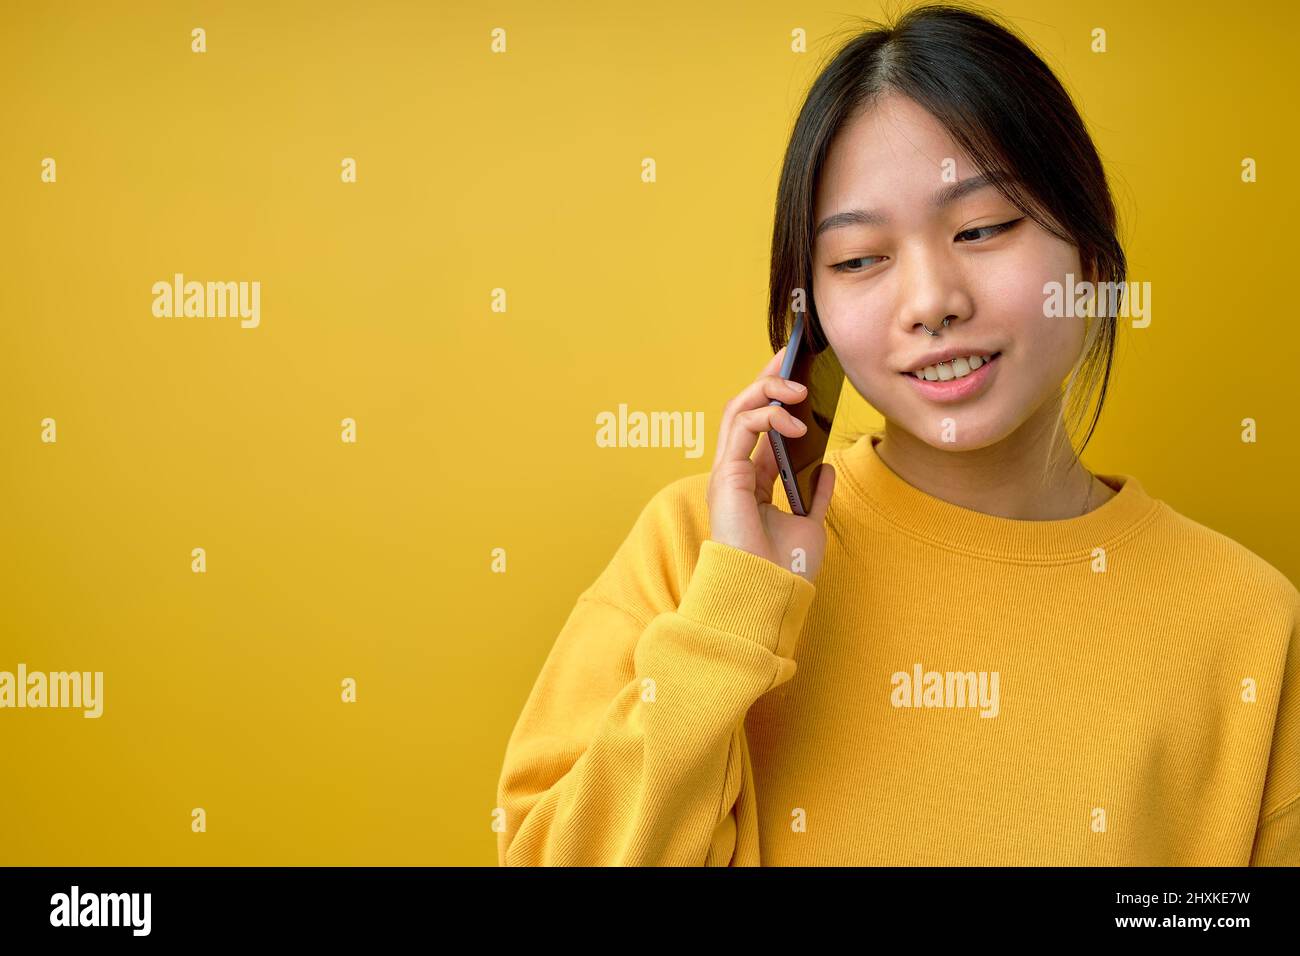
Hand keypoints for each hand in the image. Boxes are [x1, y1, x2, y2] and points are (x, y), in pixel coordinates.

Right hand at [706, 345, 835, 581]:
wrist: (768, 596)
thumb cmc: (783, 570)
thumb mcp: (810, 524)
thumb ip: (814, 494)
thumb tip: (826, 467)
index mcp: (752, 482)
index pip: (760, 427)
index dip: (776, 397)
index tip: (799, 373)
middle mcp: (735, 473)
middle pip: (745, 410)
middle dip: (767, 379)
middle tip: (792, 355)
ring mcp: (727, 472)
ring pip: (737, 411)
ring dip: (767, 390)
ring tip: (798, 387)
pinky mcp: (726, 475)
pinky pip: (741, 426)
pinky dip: (767, 415)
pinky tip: (794, 421)